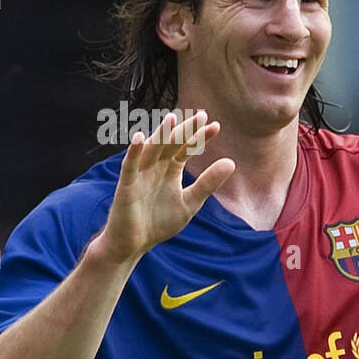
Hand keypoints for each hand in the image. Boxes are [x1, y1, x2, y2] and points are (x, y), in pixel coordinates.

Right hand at [96, 110, 234, 263]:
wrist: (135, 244)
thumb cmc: (159, 222)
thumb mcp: (190, 202)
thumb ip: (208, 183)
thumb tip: (231, 162)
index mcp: (170, 170)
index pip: (186, 149)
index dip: (199, 137)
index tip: (216, 126)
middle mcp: (155, 167)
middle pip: (170, 144)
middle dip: (185, 130)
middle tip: (202, 115)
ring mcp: (140, 174)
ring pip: (151, 150)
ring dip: (160, 134)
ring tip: (172, 119)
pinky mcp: (126, 185)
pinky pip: (129, 165)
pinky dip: (133, 152)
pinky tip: (139, 138)